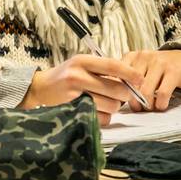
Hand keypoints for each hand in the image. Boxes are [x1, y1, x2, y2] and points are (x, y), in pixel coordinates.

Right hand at [18, 54, 145, 124]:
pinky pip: (102, 118)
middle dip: (124, 94)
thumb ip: (103, 70)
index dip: (130, 73)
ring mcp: (74, 94)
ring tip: (104, 102)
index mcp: (82, 61)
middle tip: (121, 95)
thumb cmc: (66, 77)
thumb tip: (132, 79)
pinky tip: (95, 110)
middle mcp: (77, 76)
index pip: (113, 65)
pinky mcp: (74, 111)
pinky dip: (104, 116)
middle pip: (116, 89)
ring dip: (113, 107)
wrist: (40, 88)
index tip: (140, 79)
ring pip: (111, 105)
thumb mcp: (81, 65)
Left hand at [120, 49, 180, 111]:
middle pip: (131, 86)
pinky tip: (161, 105)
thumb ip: (128, 79)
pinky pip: (162, 93)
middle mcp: (144, 57)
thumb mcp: (141, 68)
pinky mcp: (173, 71)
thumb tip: (116, 99)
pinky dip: (160, 104)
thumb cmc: (160, 68)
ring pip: (145, 91)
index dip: (118, 92)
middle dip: (134, 102)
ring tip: (150, 107)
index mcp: (132, 56)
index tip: (123, 101)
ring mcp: (159, 63)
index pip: (118, 76)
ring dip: (147, 105)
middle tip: (139, 108)